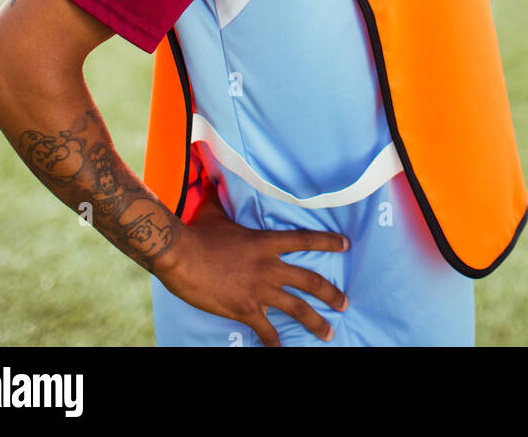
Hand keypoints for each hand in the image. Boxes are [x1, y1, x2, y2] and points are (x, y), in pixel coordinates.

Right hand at [156, 188, 349, 346]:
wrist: (181, 255)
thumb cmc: (197, 232)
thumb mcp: (213, 211)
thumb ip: (218, 196)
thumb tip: (211, 177)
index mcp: (266, 242)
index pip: (305, 239)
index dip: (328, 241)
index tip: (346, 245)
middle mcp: (269, 266)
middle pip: (310, 280)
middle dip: (331, 294)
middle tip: (345, 303)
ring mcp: (259, 289)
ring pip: (297, 308)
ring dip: (315, 322)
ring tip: (328, 333)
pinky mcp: (245, 309)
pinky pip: (266, 330)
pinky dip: (275, 343)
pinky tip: (280, 350)